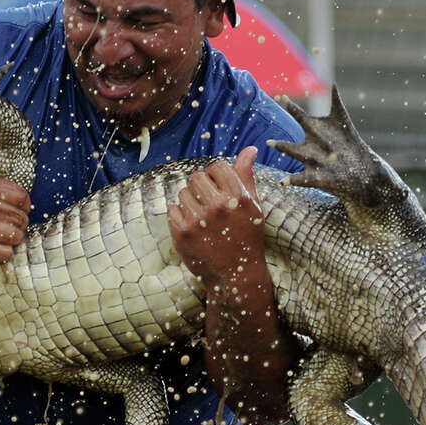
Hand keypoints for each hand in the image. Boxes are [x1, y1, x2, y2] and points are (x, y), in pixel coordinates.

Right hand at [0, 167, 29, 262]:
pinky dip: (4, 253)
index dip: (25, 206)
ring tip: (5, 238)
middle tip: (12, 227)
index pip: (22, 198)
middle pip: (20, 219)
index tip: (20, 210)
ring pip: (13, 237)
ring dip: (13, 239)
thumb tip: (11, 182)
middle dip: (20, 224)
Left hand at [167, 147, 265, 286]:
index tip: (219, 189)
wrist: (236, 275)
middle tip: (209, 204)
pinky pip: (172, 209)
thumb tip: (250, 149)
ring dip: (190, 202)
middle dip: (201, 187)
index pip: (217, 166)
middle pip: (196, 177)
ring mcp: (199, 221)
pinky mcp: (182, 234)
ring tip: (202, 218)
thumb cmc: (246, 236)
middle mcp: (219, 207)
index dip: (216, 176)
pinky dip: (179, 216)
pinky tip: (193, 228)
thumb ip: (247, 176)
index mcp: (238, 197)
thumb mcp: (252, 206)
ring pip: (183, 193)